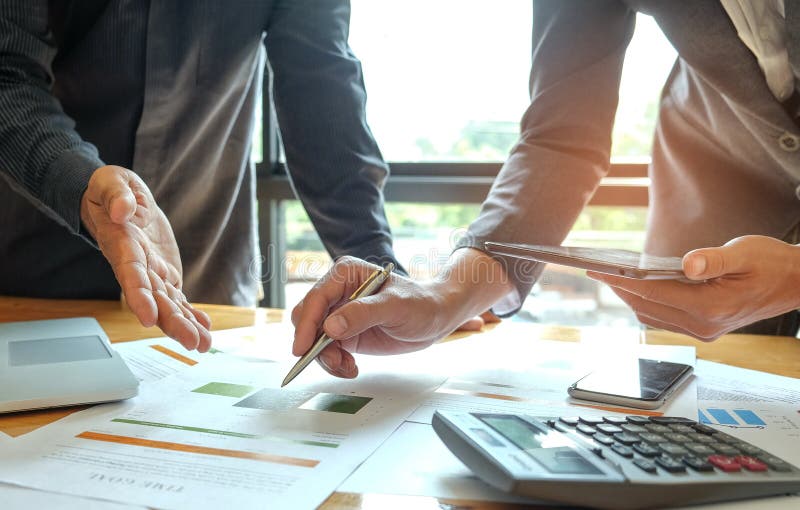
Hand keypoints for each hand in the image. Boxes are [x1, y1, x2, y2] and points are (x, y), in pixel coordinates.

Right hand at [80, 166, 211, 350]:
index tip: (148, 318)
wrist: (118, 199)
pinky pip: (177, 297)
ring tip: (204, 344)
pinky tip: (204, 328)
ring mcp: (152, 272)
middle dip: (172, 322)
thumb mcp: (111, 181)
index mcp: (122, 245)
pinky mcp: (165, 273)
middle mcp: (137, 266)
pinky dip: (190, 312)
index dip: (139, 297)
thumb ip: (118, 194)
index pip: (131, 274)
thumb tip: (123, 209)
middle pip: (155, 298)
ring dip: (185, 324)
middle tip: (192, 342)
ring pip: (169, 303)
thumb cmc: (109, 190)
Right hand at [291, 250, 512, 377]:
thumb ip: (363, 314)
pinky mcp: (344, 333)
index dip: (306, 324)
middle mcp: (337, 292)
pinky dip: (334, 363)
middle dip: (315, 344)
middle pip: (308, 320)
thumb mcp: (395, 307)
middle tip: (335, 361)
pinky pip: (325, 350)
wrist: (435, 318)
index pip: (316, 298)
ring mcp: (339, 313)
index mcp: (346, 274)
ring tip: (348, 367)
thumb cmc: (420, 304)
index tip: (303, 348)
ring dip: (325, 357)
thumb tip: (331, 327)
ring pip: (313, 339)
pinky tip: (351, 367)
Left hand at [587, 236, 799, 339]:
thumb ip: (714, 258)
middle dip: (620, 290)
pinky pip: (666, 319)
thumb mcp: (745, 252)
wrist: (796, 283)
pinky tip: (640, 287)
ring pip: (653, 317)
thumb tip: (686, 264)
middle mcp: (704, 324)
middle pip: (647, 308)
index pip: (653, 293)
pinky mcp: (705, 329)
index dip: (622, 281)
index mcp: (711, 306)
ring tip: (614, 277)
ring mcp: (704, 330)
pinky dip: (649, 304)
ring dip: (632, 299)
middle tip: (598, 271)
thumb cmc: (772, 264)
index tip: (597, 270)